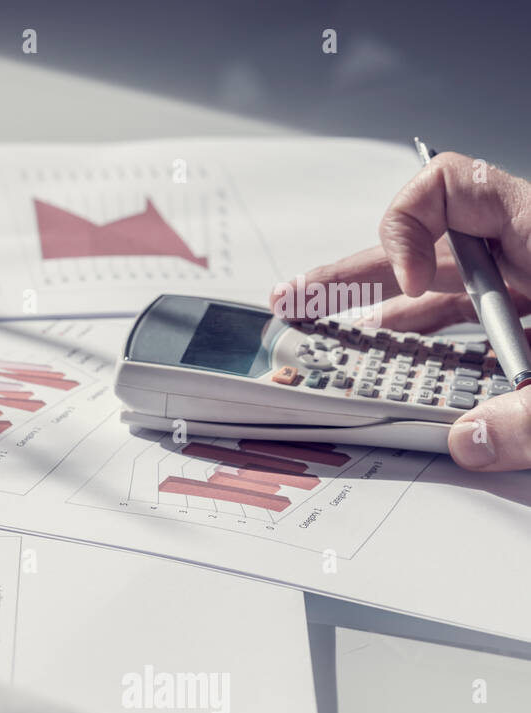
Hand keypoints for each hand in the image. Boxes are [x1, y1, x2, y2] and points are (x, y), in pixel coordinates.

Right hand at [270, 151, 530, 469]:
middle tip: (294, 300)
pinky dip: (417, 325)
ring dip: (370, 299)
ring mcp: (527, 279)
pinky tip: (381, 343)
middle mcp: (525, 248)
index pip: (446, 184)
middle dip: (351, 273)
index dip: (408, 228)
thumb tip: (470, 440)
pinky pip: (463, 306)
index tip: (409, 286)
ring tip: (310, 317)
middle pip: (421, 241)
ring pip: (435, 277)